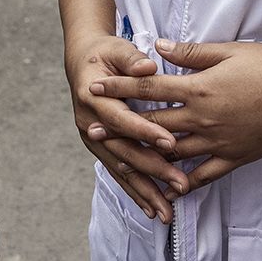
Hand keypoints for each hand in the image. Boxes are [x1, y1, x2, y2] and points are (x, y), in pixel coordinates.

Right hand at [65, 33, 188, 222]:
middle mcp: (90, 124)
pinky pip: (120, 174)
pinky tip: (152, 209)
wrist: (82, 63)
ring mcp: (94, 141)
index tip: (170, 144)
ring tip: (167, 212)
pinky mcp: (101, 150)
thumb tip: (147, 66)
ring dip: (145, 192)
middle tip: (179, 184)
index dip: (145, 132)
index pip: (122, 119)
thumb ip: (132, 59)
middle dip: (153, 171)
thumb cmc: (105, 54)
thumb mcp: (116, 48)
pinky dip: (136, 192)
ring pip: (122, 170)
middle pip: (124, 152)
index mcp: (93, 98)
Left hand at [86, 40, 261, 186]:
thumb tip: (159, 45)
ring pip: (171, 154)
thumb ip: (193, 52)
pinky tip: (166, 188)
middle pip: (152, 124)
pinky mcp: (233, 159)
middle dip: (120, 125)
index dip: (120, 86)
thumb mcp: (234, 51)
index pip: (150, 87)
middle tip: (92, 127)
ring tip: (120, 157)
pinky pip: (202, 176)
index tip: (95, 86)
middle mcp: (203, 120)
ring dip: (143, 156)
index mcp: (201, 89)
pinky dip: (182, 183)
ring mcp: (217, 143)